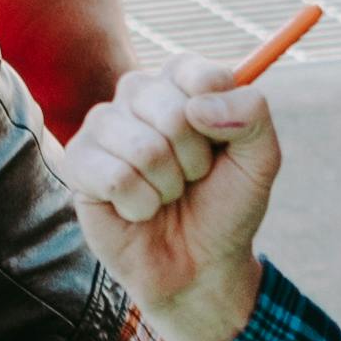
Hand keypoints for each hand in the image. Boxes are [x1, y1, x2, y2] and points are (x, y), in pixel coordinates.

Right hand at [56, 52, 287, 340]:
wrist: (199, 265)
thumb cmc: (226, 207)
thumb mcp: (260, 160)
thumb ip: (252, 115)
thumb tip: (195, 106)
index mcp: (181, 83)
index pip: (199, 75)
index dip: (219, 119)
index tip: (221, 146)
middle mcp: (139, 95)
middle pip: (173, 112)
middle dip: (194, 161)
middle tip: (191, 178)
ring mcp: (104, 126)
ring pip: (144, 148)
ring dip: (166, 186)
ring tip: (165, 195)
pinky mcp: (79, 162)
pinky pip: (114, 177)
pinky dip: (139, 204)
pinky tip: (138, 209)